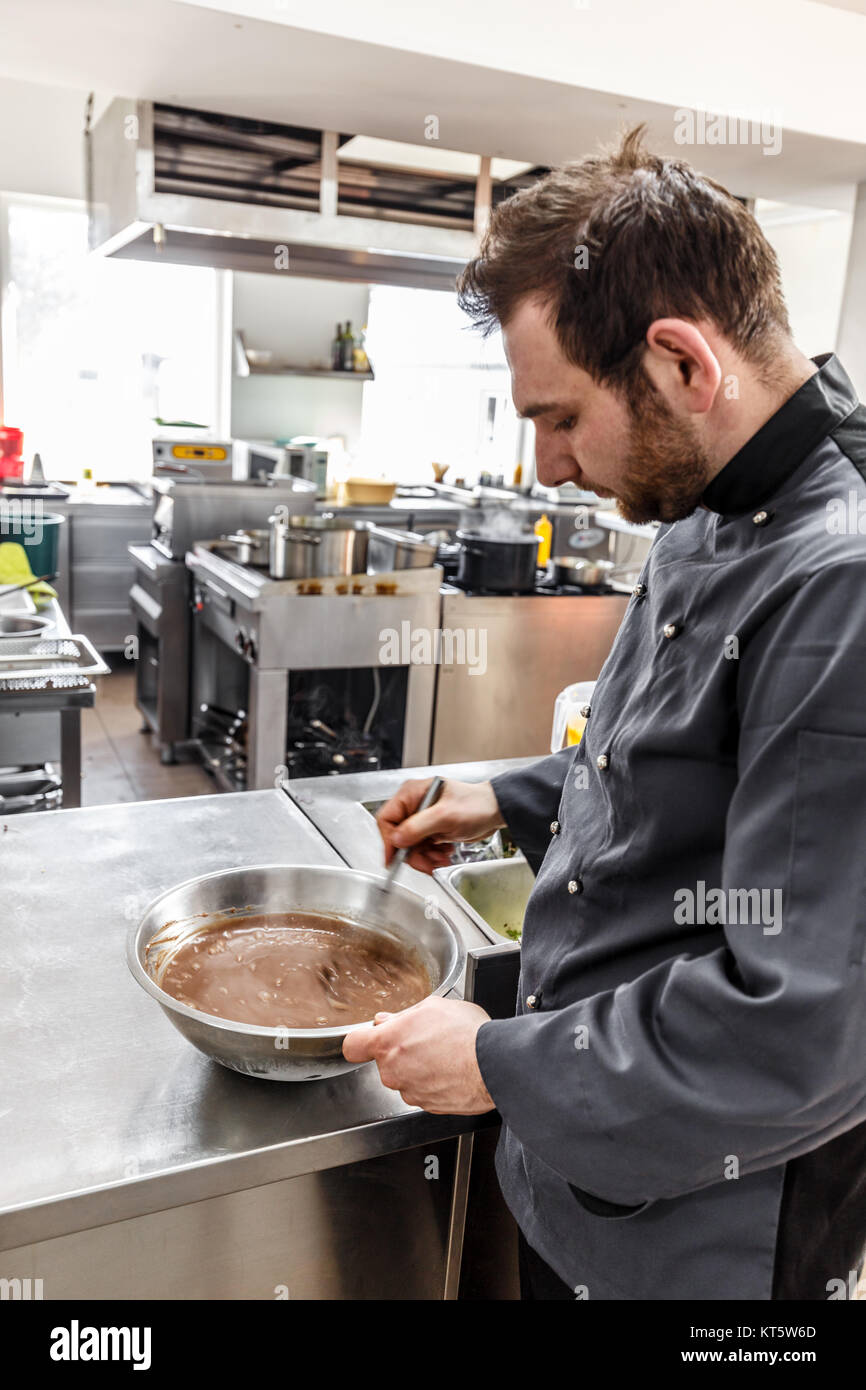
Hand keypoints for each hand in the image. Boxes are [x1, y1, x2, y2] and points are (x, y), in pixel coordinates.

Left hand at [342, 995, 495, 1113]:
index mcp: (388, 1043)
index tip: (368, 1038)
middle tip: (425, 1038)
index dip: (361, 1041)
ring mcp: (410, 1092)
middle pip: (384, 1061)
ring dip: (417, 1068)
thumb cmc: (467, 1034)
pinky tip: (450, 1070)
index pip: (352, 1046)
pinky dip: (432, 1083)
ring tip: (443, 1054)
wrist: (493, 1064)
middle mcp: (393, 1071)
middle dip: (400, 1051)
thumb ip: (403, 1015)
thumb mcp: (433, 1007)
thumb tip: (387, 1021)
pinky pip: (422, 1091)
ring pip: (404, 1077)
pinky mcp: (427, 1106)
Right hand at [376, 777, 504, 874]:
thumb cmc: (476, 804)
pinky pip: (422, 848)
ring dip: (424, 857)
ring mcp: (422, 818)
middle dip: (412, 853)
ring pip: (410, 846)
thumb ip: (417, 827)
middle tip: (426, 863)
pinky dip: (431, 856)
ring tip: (439, 858)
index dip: (388, 840)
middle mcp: (414, 805)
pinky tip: (444, 854)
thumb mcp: (445, 816)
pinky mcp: (431, 830)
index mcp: (412, 794)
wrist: (496, 811)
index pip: (387, 819)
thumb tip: (396, 840)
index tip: (393, 858)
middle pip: (398, 837)